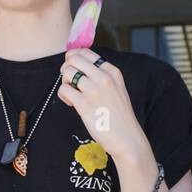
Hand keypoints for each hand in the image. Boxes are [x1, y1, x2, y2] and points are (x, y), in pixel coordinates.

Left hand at [57, 48, 149, 163]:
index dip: (74, 57)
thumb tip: (78, 67)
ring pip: (67, 72)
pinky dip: (63, 95)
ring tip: (72, 94)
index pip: (86, 52)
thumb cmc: (119, 116)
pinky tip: (72, 103)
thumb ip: (102, 77)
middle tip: (69, 81)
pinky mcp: (84, 104)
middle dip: (66, 68)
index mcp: (112, 72)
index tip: (73, 68)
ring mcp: (94, 90)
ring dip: (64, 82)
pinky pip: (64, 89)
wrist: (127, 139)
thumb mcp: (117, 89)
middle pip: (73, 58)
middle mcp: (104, 77)